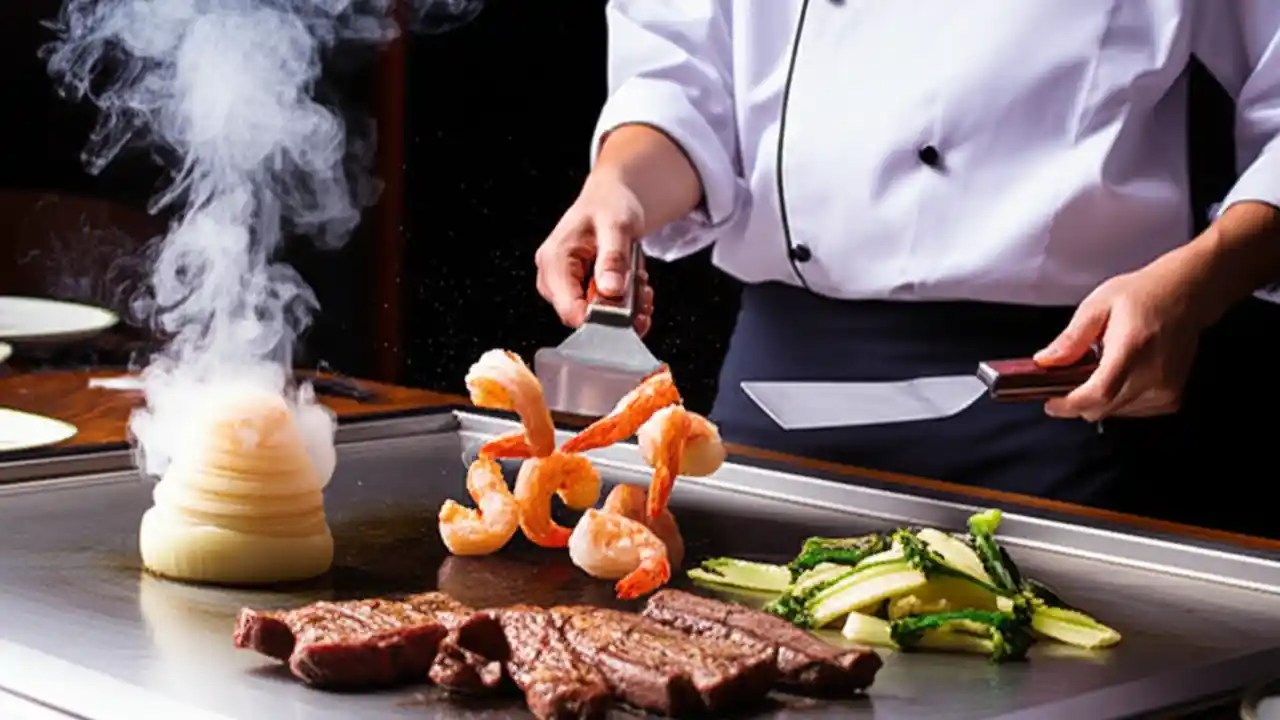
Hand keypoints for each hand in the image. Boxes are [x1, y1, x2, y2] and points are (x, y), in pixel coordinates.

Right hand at [535, 169, 654, 336]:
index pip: (570, 310)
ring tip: (638, 282)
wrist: (611, 199)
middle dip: (616, 311)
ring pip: (593, 316)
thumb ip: (613, 258)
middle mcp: (552, 277)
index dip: (601, 317)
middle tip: (640, 290)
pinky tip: (632, 286)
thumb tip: (610, 289)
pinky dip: (620, 304)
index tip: (629, 309)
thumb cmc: (610, 205)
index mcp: (554, 260)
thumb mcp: (617, 226)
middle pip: (582, 316)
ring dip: (622, 307)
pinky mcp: (575, 290)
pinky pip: (598, 309)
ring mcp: (562, 285)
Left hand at [1034, 261, 1203, 421]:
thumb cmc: (1139, 296)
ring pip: (1115, 413)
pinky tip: (1118, 378)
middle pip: (1103, 409)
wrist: (1185, 296)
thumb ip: (1071, 339)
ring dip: (1097, 401)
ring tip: (1096, 372)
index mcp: (1132, 348)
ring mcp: (1166, 389)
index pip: (1100, 392)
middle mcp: (1153, 374)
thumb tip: (1044, 362)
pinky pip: (1133, 412)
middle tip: (1065, 383)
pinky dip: (1117, 402)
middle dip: (1077, 402)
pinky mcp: (1172, 397)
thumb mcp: (1097, 306)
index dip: (1070, 404)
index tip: (1050, 402)